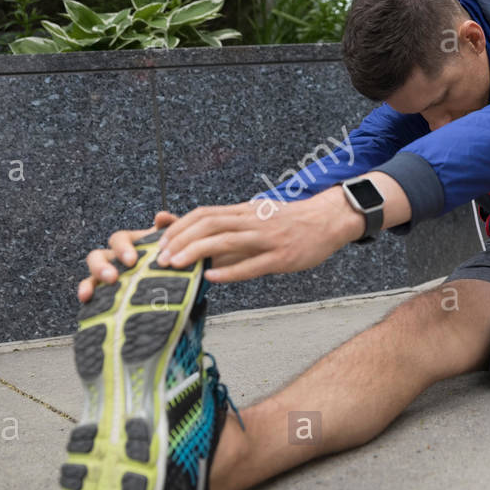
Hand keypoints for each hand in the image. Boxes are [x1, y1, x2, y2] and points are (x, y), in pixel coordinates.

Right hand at [77, 210, 176, 302]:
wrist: (177, 281)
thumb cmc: (170, 257)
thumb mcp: (173, 242)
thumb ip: (171, 226)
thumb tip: (161, 216)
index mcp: (130, 244)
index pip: (118, 240)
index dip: (122, 248)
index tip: (132, 260)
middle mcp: (115, 260)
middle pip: (97, 257)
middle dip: (100, 266)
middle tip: (112, 277)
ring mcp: (108, 279)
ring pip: (90, 277)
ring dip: (88, 283)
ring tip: (89, 293)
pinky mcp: (106, 297)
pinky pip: (92, 297)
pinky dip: (85, 298)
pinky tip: (85, 303)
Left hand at [155, 189, 364, 283]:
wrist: (328, 220)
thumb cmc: (290, 223)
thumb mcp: (258, 219)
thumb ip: (232, 231)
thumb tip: (201, 249)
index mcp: (244, 212)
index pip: (205, 214)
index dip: (180, 227)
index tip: (162, 242)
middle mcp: (252, 221)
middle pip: (209, 224)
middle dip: (181, 240)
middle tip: (162, 259)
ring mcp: (267, 239)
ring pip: (226, 240)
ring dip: (197, 252)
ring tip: (177, 266)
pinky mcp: (282, 257)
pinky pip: (252, 264)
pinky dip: (230, 271)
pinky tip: (212, 277)